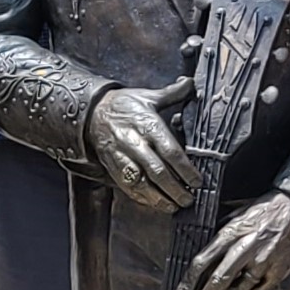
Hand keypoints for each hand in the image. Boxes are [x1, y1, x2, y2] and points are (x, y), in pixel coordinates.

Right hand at [87, 78, 198, 209]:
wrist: (91, 113)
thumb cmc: (124, 105)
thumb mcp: (148, 96)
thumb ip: (173, 93)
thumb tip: (191, 83)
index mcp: (148, 124)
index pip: (170, 151)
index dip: (185, 169)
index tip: (197, 181)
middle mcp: (135, 143)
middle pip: (158, 171)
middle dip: (175, 189)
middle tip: (189, 199)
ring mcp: (122, 157)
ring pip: (141, 183)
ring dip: (159, 198)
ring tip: (175, 206)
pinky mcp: (113, 167)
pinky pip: (127, 186)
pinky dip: (142, 198)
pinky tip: (155, 204)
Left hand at [177, 192, 289, 289]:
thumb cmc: (264, 211)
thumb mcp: (236, 214)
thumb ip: (220, 234)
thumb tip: (202, 252)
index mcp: (231, 232)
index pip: (203, 261)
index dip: (189, 282)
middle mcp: (245, 248)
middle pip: (218, 281)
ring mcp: (263, 261)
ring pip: (239, 288)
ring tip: (227, 288)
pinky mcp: (278, 270)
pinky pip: (258, 289)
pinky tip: (243, 288)